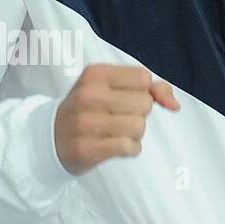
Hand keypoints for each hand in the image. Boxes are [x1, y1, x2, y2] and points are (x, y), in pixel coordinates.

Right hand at [54, 64, 179, 174]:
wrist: (50, 136)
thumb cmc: (87, 109)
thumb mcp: (109, 87)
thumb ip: (148, 87)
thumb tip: (174, 104)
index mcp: (95, 74)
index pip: (143, 78)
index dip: (144, 91)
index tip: (130, 98)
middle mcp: (88, 94)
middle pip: (145, 103)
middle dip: (138, 113)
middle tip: (117, 116)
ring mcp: (85, 122)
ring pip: (139, 126)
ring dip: (134, 134)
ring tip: (115, 132)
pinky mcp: (86, 148)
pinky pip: (129, 147)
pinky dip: (129, 149)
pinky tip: (114, 145)